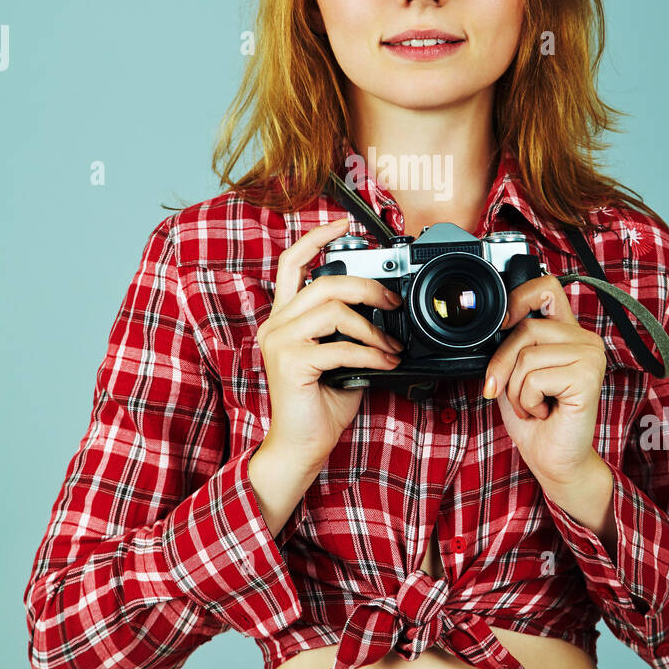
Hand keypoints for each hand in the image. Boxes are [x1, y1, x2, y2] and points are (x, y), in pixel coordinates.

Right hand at [256, 217, 403, 474]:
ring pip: (333, 310)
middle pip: (324, 282)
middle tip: (393, 302)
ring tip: (391, 347)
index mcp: (285, 318)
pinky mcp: (289, 362)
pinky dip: (370, 354)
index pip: (292, 263)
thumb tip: (385, 313)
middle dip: (368, 287)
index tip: (341, 221)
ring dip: (372, 328)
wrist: (302, 446)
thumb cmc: (320, 404)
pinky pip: (340, 346)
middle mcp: (276, 324)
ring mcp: (279, 342)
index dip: (316, 237)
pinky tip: (385, 364)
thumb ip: (350, 330)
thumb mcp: (340, 357)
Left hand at [482, 274, 607, 485]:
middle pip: (525, 328)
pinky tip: (545, 412)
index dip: (518, 298)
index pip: (546, 287)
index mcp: (567, 332)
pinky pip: (536, 378)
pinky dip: (528, 401)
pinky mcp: (589, 376)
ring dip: (516, 390)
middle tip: (505, 391)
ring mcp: (590, 355)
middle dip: (502, 364)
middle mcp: (584, 339)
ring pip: (527, 355)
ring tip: (533, 405)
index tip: (499, 325)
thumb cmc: (535, 419)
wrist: (554, 460)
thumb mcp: (514, 374)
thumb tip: (493, 322)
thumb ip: (511, 345)